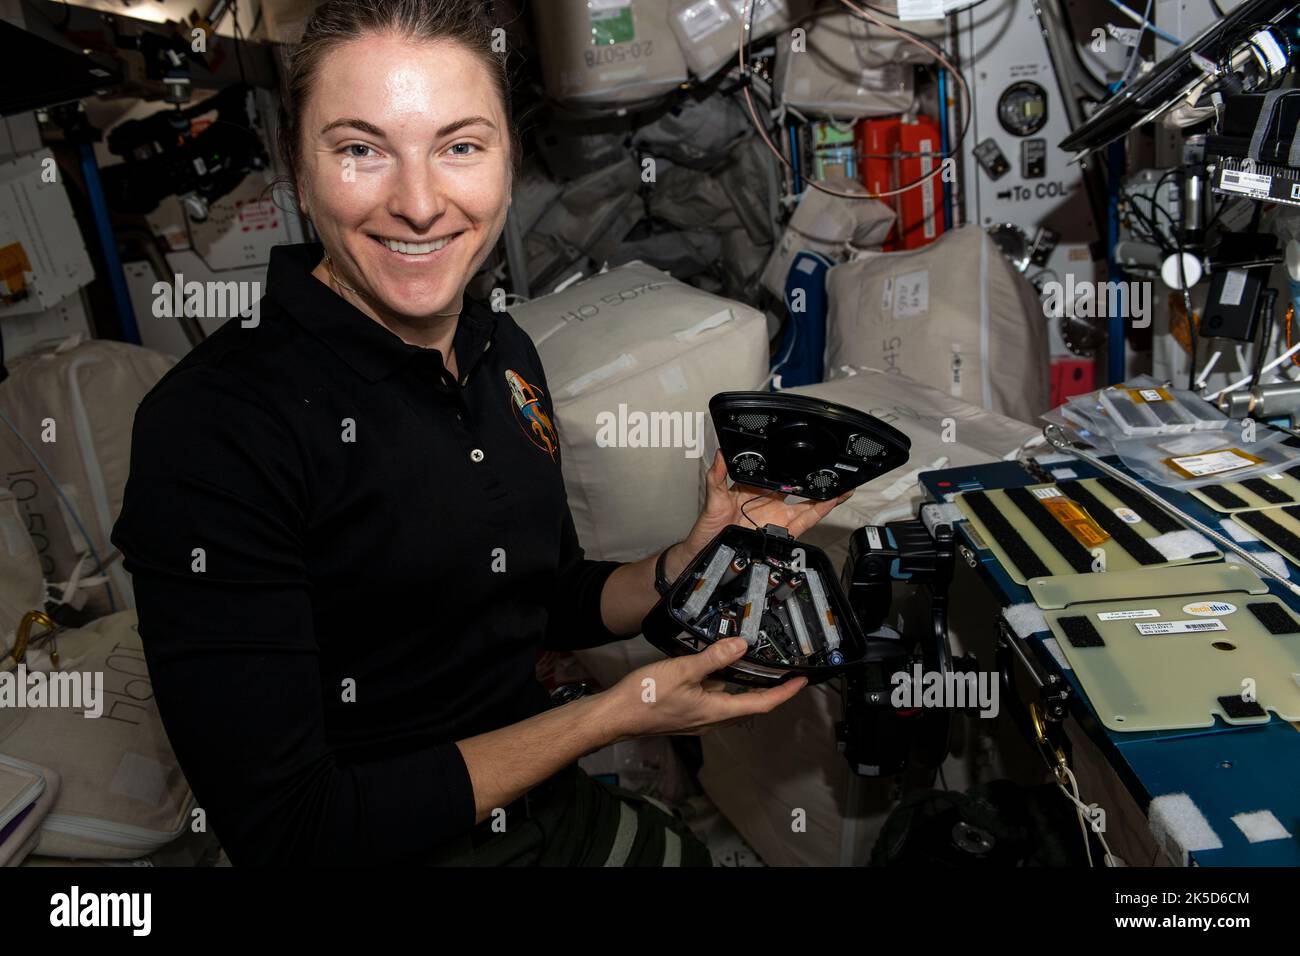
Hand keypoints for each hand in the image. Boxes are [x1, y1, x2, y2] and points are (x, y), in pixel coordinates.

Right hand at [605, 638, 807, 739]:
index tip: (801, 681)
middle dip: (767, 689)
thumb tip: (741, 645)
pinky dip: (720, 685)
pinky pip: (712, 700)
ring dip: (741, 686)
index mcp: (716, 710)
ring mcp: (697, 718)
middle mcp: (711, 719)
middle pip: (748, 705)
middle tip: (781, 671)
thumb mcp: (682, 671)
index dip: (784, 693)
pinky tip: (711, 669)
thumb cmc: (646, 696)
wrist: (616, 716)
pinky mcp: (685, 714)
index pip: (761, 703)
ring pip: (728, 702)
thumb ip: (713, 658)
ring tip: (749, 663)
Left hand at [668, 450, 854, 576]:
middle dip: (816, 480)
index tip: (805, 455)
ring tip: (842, 486)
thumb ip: (717, 475)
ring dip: (825, 496)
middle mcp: (770, 502)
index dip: (792, 465)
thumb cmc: (709, 525)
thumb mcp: (713, 497)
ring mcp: (778, 517)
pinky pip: (804, 521)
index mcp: (756, 489)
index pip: (778, 474)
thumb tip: (721, 453)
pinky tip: (831, 502)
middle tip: (834, 470)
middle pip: (799, 489)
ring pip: (807, 504)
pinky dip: (819, 512)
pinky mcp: (782, 532)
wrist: (707, 550)